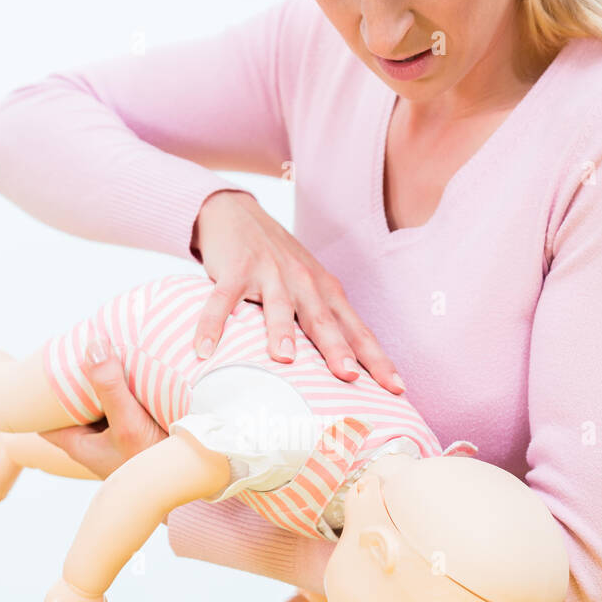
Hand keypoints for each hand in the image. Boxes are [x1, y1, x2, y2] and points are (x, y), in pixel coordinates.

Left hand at [37, 336, 167, 479]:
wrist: (195, 478)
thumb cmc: (152, 466)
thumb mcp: (129, 424)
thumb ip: (110, 387)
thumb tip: (94, 345)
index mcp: (78, 444)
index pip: (42, 418)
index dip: (37, 394)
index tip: (44, 366)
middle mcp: (92, 441)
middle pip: (71, 405)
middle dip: (72, 380)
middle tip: (73, 347)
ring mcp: (112, 437)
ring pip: (96, 404)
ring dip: (99, 383)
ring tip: (99, 350)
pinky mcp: (133, 433)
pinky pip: (118, 405)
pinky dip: (119, 389)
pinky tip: (127, 369)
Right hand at [191, 190, 405, 394]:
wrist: (238, 212)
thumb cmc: (279, 262)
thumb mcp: (310, 286)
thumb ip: (324, 320)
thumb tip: (347, 373)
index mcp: (326, 290)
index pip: (357, 329)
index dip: (377, 358)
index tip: (396, 388)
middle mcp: (303, 281)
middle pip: (324, 320)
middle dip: (338, 349)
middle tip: (349, 376)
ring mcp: (269, 273)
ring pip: (278, 306)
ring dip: (281, 332)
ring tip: (286, 360)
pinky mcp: (234, 269)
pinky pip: (223, 301)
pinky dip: (213, 325)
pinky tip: (205, 351)